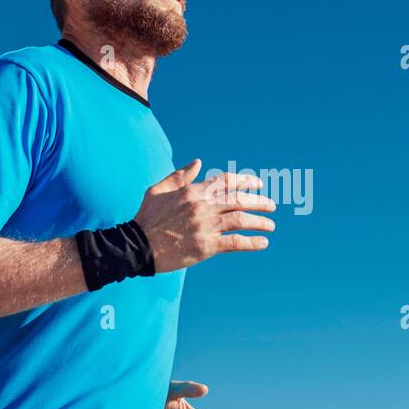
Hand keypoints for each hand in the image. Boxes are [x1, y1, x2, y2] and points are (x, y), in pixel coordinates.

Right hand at [135, 159, 275, 272]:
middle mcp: (202, 206)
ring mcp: (205, 226)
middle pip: (238, 200)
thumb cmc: (146, 218)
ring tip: (271, 225)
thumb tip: (198, 162)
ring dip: (260, 222)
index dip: (245, 181)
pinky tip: (263, 243)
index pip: (225, 181)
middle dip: (259, 201)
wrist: (137, 245)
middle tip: (272, 205)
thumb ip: (180, 175)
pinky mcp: (205, 246)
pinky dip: (252, 242)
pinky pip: (235, 242)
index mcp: (193, 191)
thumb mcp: (159, 190)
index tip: (258, 184)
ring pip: (241, 220)